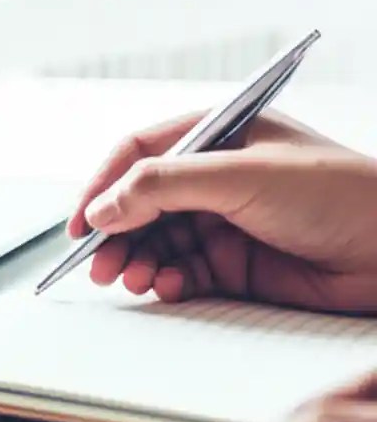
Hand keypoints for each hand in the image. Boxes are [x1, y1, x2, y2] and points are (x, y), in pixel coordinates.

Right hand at [68, 110, 376, 312]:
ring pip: (155, 240)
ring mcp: (224, 220)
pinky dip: (165, 281)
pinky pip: (181, 271)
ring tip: (131, 279)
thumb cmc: (341, 194)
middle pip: (139, 202)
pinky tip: (164, 286)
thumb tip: (102, 208)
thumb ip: (163, 187)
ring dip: (135, 260)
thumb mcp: (240, 176)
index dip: (102, 185)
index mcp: (217, 135)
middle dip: (114, 233)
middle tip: (98, 264)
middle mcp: (216, 176)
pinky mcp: (236, 263)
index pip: (138, 152)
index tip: (80, 222)